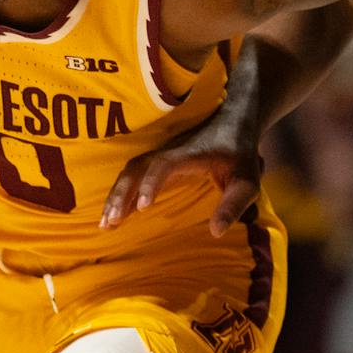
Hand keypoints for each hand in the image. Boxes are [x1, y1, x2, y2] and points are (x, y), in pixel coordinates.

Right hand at [105, 91, 263, 235]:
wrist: (233, 120)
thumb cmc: (240, 153)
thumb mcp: (247, 181)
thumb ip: (234, 205)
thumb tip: (215, 232)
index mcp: (189, 155)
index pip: (163, 165)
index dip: (150, 183)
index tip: (143, 207)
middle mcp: (169, 152)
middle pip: (136, 168)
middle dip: (120, 194)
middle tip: (110, 222)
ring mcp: (161, 155)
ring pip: (130, 171)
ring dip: (116, 195)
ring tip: (105, 223)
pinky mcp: (159, 161)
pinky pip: (134, 174)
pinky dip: (121, 192)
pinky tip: (114, 214)